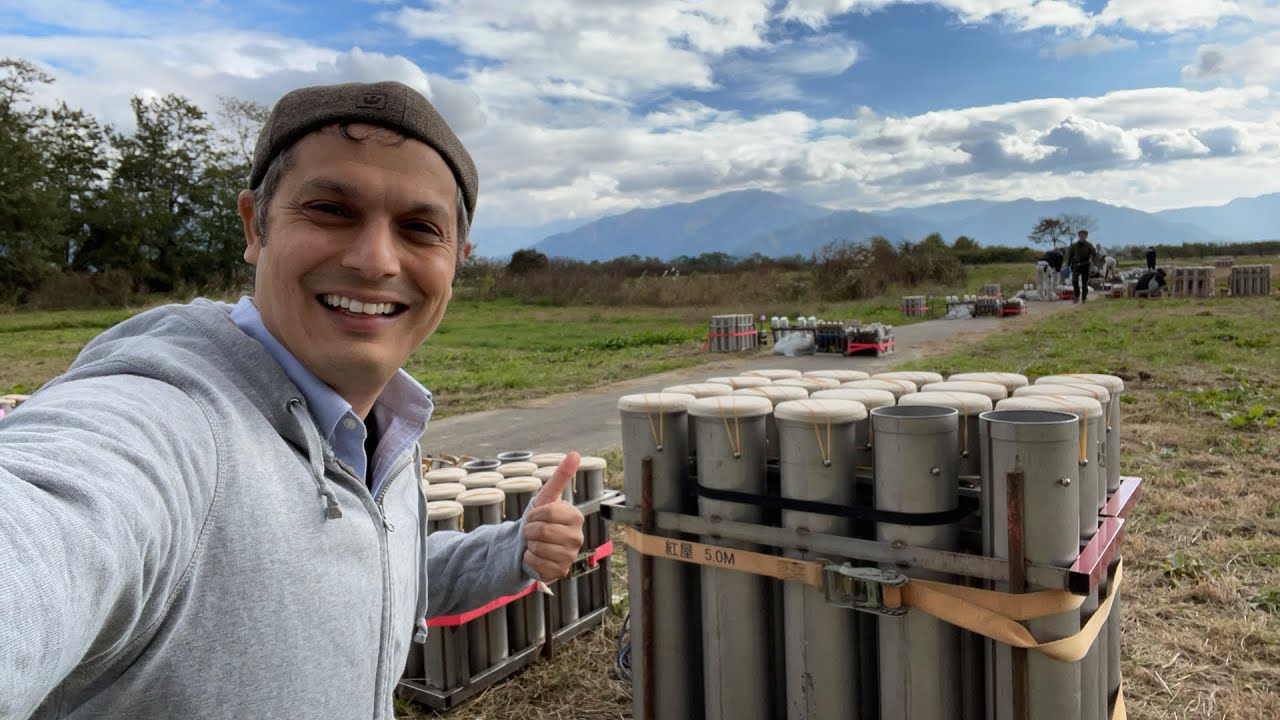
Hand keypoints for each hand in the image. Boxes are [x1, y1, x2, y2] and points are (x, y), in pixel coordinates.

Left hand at [522, 451, 585, 580]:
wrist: (532, 544)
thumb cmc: (541, 519)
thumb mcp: (547, 497)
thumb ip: (561, 476)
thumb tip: (575, 453)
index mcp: (576, 517)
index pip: (549, 513)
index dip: (534, 515)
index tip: (534, 516)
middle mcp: (577, 537)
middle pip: (542, 532)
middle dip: (530, 531)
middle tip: (533, 532)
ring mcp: (570, 556)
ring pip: (539, 548)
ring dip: (530, 545)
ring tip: (535, 543)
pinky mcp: (560, 571)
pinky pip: (536, 564)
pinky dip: (529, 559)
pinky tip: (534, 556)